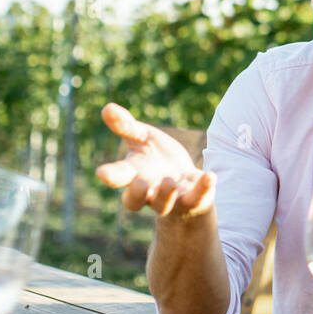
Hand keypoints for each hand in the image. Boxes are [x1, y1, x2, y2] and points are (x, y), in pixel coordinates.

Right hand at [95, 103, 215, 217]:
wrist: (185, 181)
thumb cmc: (157, 158)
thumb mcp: (143, 138)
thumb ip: (126, 126)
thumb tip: (107, 108)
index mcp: (133, 175)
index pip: (118, 179)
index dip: (111, 176)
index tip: (102, 172)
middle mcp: (148, 192)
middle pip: (135, 201)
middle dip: (137, 193)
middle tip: (140, 183)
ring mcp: (171, 199)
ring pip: (163, 205)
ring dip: (166, 194)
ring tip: (170, 180)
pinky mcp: (193, 200)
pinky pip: (197, 198)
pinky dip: (203, 188)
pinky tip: (210, 176)